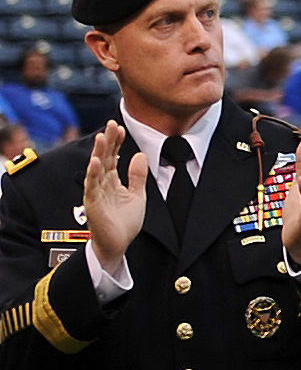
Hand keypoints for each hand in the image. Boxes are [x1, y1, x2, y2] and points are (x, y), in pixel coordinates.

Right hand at [80, 121, 145, 262]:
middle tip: (111, 124)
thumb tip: (139, 154)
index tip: (120, 126)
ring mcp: (96, 193)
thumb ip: (137, 176)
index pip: (113, 156)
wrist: (118, 245)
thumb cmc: (124, 222)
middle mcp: (102, 184)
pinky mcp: (93, 204)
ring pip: (96, 169)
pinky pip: (92, 187)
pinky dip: (93, 174)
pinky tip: (96, 162)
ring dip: (99, 153)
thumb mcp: (137, 195)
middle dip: (107, 141)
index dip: (116, 142)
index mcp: (112, 180)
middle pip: (104, 158)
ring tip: (101, 137)